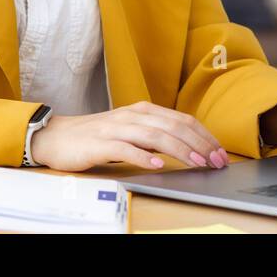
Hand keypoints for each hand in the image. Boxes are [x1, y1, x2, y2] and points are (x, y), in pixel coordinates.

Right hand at [29, 100, 230, 171]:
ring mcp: (116, 128)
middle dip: (199, 143)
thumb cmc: (96, 137)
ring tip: (197, 162)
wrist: (56, 137)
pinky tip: (158, 165)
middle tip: (216, 160)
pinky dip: (144, 156)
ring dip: (179, 149)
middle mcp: (133, 115)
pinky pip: (126, 149)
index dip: (204, 135)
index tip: (220, 152)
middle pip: (173, 126)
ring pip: (155, 136)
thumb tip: (187, 146)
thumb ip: (155, 135)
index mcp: (143, 111)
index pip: (182, 120)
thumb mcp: (131, 131)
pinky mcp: (100, 143)